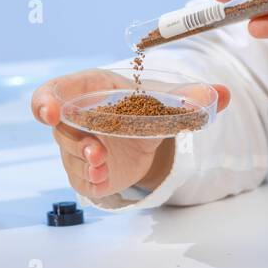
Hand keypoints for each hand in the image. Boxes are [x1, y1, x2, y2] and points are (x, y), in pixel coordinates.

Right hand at [32, 68, 231, 199]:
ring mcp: (75, 146)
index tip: (48, 111)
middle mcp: (74, 117)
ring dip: (87, 162)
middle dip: (75, 141)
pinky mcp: (83, 172)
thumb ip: (189, 97)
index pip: (54, 91)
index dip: (45, 100)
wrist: (143, 129)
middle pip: (62, 128)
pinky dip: (92, 179)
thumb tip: (222, 94)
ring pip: (73, 156)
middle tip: (97, 151)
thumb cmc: (142, 103)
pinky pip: (81, 178)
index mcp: (88, 89)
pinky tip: (106, 176)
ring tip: (105, 164)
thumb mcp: (166, 99)